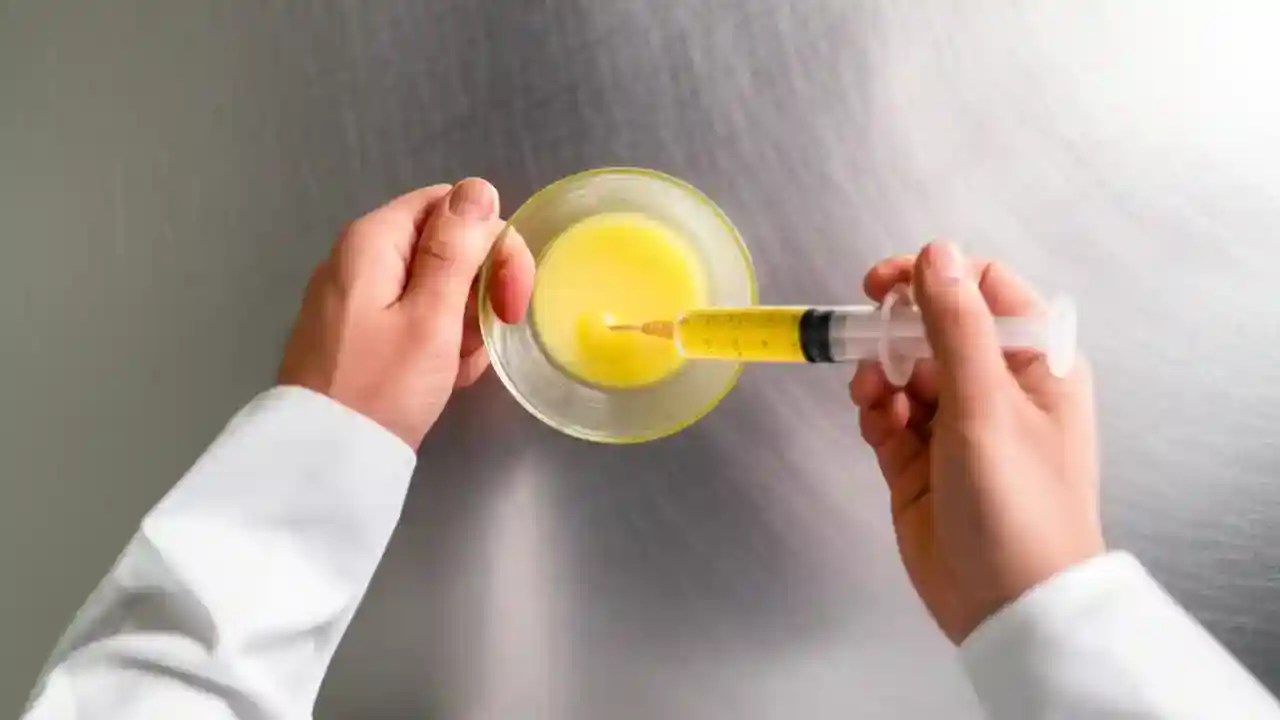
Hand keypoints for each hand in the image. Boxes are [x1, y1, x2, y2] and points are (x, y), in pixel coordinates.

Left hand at [278, 178, 534, 447]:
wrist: (324, 460)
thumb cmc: (381, 388)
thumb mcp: (431, 317)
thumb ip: (456, 249)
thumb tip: (478, 188)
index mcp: (375, 240)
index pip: (454, 206)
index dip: (492, 243)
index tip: (508, 297)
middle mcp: (361, 257)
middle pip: (446, 246)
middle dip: (479, 290)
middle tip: (487, 336)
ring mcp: (358, 296)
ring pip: (437, 288)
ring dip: (463, 324)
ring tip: (456, 367)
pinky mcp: (360, 332)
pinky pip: (416, 319)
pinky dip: (439, 344)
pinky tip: (442, 378)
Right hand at [850, 242, 1102, 642]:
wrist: (1007, 606)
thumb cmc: (1014, 499)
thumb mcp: (985, 406)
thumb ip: (956, 325)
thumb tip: (936, 250)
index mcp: (1035, 363)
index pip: (981, 290)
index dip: (931, 279)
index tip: (882, 288)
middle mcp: (997, 386)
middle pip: (932, 328)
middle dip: (895, 334)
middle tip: (866, 344)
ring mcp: (956, 425)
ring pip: (903, 371)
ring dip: (880, 376)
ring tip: (873, 400)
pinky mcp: (919, 461)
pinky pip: (888, 414)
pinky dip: (876, 413)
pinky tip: (878, 428)